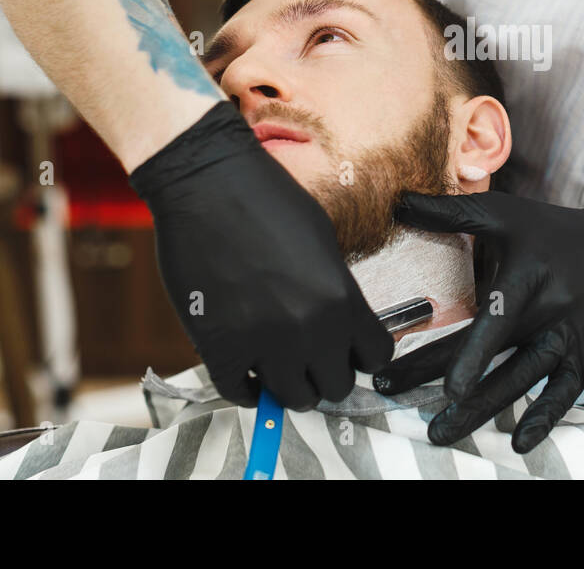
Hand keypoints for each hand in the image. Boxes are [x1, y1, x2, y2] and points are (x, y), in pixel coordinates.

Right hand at [128, 101, 392, 408]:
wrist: (207, 185)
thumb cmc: (266, 201)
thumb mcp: (324, 243)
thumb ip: (336, 293)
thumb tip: (339, 331)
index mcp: (342, 298)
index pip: (376, 357)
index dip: (363, 356)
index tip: (349, 351)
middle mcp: (309, 328)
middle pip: (336, 387)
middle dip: (325, 373)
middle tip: (310, 358)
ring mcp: (262, 342)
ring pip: (292, 398)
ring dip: (288, 384)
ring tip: (279, 364)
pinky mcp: (218, 347)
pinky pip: (239, 392)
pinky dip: (246, 387)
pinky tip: (248, 369)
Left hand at [372, 191, 583, 452]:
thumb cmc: (549, 233)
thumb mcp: (504, 213)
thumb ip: (449, 211)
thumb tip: (395, 203)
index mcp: (527, 277)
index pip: (498, 319)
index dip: (474, 355)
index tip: (450, 387)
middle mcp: (550, 311)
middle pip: (498, 359)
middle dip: (455, 392)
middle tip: (413, 414)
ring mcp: (568, 339)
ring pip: (523, 382)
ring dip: (483, 412)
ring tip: (441, 434)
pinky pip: (563, 396)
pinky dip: (544, 420)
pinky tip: (519, 443)